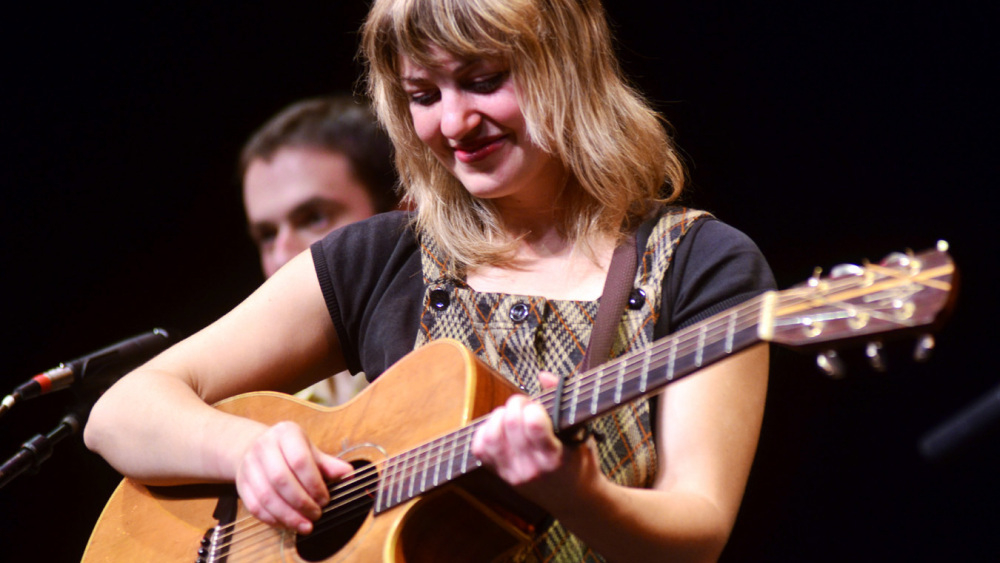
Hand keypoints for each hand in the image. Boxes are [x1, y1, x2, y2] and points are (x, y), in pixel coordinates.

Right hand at [235, 421, 352, 533]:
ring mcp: (249, 465)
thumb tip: (348, 474)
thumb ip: (328, 464)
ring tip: (305, 525)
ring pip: (266, 496)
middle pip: (281, 479)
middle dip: (301, 502)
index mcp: (286, 433)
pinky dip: (273, 519)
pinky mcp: (241, 483)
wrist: (255, 446)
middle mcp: (264, 446)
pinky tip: (288, 524)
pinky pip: (255, 506)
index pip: (300, 460)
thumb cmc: (290, 450)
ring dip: (288, 515)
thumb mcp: (310, 450)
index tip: (325, 499)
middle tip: (316, 514)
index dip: (314, 484)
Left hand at [471, 372, 594, 505]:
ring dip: (498, 417)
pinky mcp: (501, 476)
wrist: (576, 500)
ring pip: (490, 436)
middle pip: (510, 423)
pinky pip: (480, 450)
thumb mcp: (582, 431)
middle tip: (524, 405)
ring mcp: (513, 474)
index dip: (532, 406)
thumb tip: (543, 375)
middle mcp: (531, 468)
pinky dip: (485, 432)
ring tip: (510, 415)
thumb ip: (564, 400)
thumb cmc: (581, 461)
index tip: (538, 405)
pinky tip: (499, 428)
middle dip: (515, 404)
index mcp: (555, 457)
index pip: (533, 424)